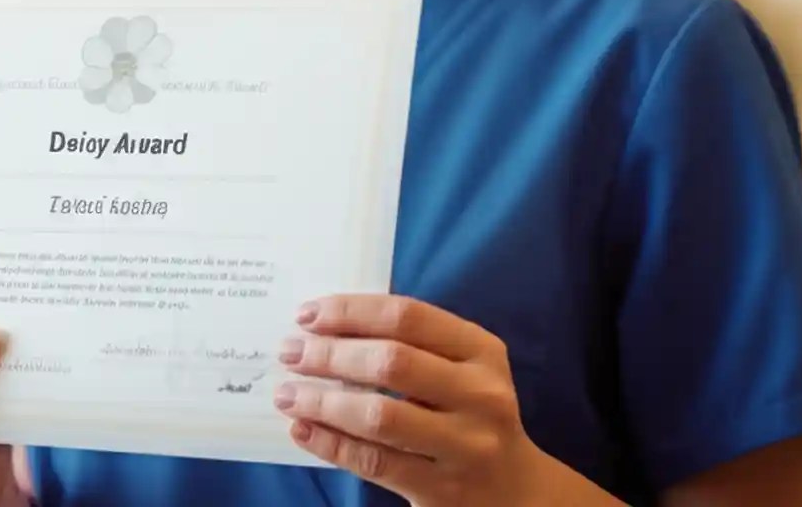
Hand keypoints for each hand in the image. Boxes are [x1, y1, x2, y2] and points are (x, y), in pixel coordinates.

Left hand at [274, 295, 554, 505]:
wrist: (513, 491)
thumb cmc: (468, 414)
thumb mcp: (461, 369)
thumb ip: (411, 344)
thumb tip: (325, 327)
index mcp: (482, 351)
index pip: (408, 317)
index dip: (352, 311)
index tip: (307, 315)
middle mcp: (480, 394)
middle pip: (391, 362)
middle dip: (330, 354)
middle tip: (290, 351)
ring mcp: (465, 446)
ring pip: (379, 416)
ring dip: (323, 401)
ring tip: (287, 393)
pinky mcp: (441, 489)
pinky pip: (373, 462)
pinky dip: (330, 443)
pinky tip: (302, 429)